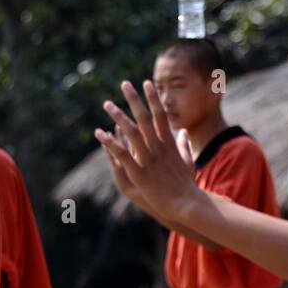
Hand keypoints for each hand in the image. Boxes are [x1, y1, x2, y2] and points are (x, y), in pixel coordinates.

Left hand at [94, 80, 201, 220]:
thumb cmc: (186, 184)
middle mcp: (159, 147)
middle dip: (134, 99)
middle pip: (145, 118)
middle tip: (125, 84)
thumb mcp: (188, 161)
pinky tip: (100, 134)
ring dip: (119, 117)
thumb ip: (184, 145)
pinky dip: (111, 143)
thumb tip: (184, 132)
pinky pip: (122, 155)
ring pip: (132, 133)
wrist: (187, 204)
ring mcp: (149, 159)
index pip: (160, 115)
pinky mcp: (139, 173)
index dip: (153, 98)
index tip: (147, 83)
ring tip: (107, 104)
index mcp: (169, 143)